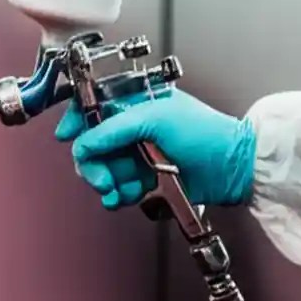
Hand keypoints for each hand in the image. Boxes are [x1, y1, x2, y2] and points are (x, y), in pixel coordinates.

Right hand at [55, 90, 255, 208]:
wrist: (234, 168)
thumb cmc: (207, 134)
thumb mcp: (155, 119)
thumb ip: (113, 129)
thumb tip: (83, 142)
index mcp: (136, 104)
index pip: (93, 107)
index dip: (76, 120)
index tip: (67, 135)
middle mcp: (135, 129)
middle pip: (94, 145)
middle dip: (93, 163)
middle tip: (101, 178)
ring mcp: (141, 155)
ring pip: (105, 170)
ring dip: (106, 183)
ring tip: (118, 190)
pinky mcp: (148, 179)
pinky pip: (121, 188)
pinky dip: (120, 195)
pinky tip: (127, 196)